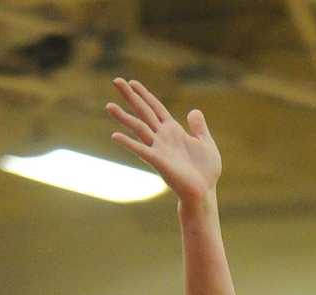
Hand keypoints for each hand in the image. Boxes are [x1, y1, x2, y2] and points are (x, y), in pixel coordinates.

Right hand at [107, 78, 220, 202]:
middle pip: (144, 111)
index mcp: (174, 130)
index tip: (132, 82)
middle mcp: (163, 137)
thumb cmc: (206, 172)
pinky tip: (115, 136)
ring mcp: (159, 148)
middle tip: (116, 81)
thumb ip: (199, 127)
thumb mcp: (206, 143)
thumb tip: (194, 111)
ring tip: (108, 105)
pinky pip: (141, 150)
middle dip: (130, 96)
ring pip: (138, 127)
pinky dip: (128, 143)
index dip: (145, 95)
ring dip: (123, 117)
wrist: (204, 192)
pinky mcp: (158, 162)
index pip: (156, 108)